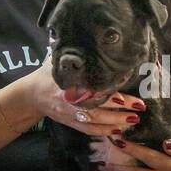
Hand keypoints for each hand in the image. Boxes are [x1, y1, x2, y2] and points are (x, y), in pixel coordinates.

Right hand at [22, 60, 145, 137]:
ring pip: (95, 121)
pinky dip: (104, 131)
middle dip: (119, 109)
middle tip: (140, 107)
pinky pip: (89, 130)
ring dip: (115, 122)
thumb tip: (87, 39)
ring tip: (134, 119)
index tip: (126, 92)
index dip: (109, 92)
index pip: (91, 89)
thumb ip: (72, 55)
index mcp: (66, 84)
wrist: (30, 95)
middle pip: (97, 107)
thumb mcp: (56, 61)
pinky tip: (118, 129)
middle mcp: (68, 101)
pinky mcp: (70, 123)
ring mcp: (69, 115)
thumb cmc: (48, 75)